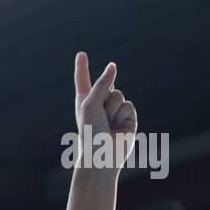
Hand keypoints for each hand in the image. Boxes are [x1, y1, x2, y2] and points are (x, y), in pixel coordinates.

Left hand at [74, 52, 137, 169]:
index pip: (83, 80)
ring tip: (107, 124)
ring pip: (119, 95)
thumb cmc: (90, 133)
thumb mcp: (91, 105)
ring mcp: (114, 110)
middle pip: (107, 85)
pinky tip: (118, 127)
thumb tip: (112, 66)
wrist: (103, 155)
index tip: (81, 54)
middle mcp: (100, 103)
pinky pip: (129, 106)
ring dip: (112, 109)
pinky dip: (122, 115)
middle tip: (99, 118)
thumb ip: (101, 84)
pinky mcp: (128, 117)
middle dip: (103, 98)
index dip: (82, 67)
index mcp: (84, 101)